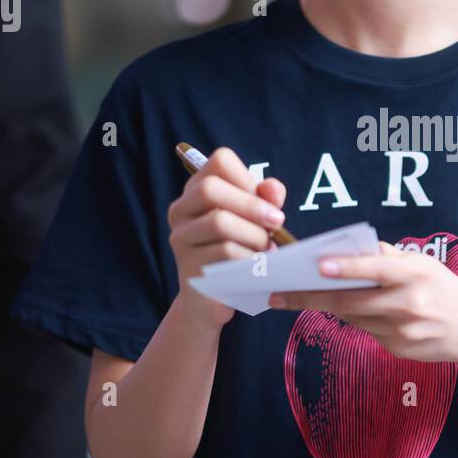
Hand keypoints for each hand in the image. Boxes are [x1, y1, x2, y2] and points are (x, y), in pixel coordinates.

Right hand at [167, 147, 286, 331]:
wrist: (216, 297)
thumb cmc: (239, 251)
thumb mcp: (256, 220)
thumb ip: (266, 199)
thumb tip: (272, 188)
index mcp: (197, 190)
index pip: (219, 161)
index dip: (248, 177)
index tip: (267, 201)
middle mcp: (181, 210)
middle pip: (211, 190)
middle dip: (252, 206)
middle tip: (277, 222)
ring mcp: (179, 238)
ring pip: (218, 222)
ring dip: (254, 235)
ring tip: (268, 248)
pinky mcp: (187, 266)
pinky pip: (223, 254)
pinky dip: (249, 257)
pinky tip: (260, 264)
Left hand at [268, 240, 457, 366]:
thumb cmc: (444, 288)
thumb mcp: (423, 264)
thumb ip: (387, 257)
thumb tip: (347, 251)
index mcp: (414, 274)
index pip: (375, 269)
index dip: (345, 268)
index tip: (317, 266)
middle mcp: (408, 303)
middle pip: (350, 301)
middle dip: (309, 297)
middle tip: (279, 293)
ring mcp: (402, 330)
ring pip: (352, 317)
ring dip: (329, 307)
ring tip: (300, 296)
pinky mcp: (398, 350)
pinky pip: (366, 332)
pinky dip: (356, 320)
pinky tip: (353, 312)